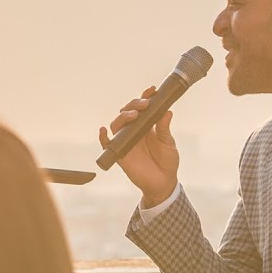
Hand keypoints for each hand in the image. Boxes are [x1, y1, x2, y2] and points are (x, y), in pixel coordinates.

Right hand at [98, 86, 179, 206]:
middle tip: (145, 104)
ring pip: (117, 124)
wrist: (164, 182)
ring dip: (123, 117)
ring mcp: (126, 141)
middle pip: (127, 112)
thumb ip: (165, 128)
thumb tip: (167, 111)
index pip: (143, 107)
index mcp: (146, 125)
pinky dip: (103, 137)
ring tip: (133, 116)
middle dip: (134, 105)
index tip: (152, 90)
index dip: (145, 97)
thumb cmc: (167, 161)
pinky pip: (107, 144)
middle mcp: (134, 130)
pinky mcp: (120, 154)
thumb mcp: (168, 143)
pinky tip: (104, 131)